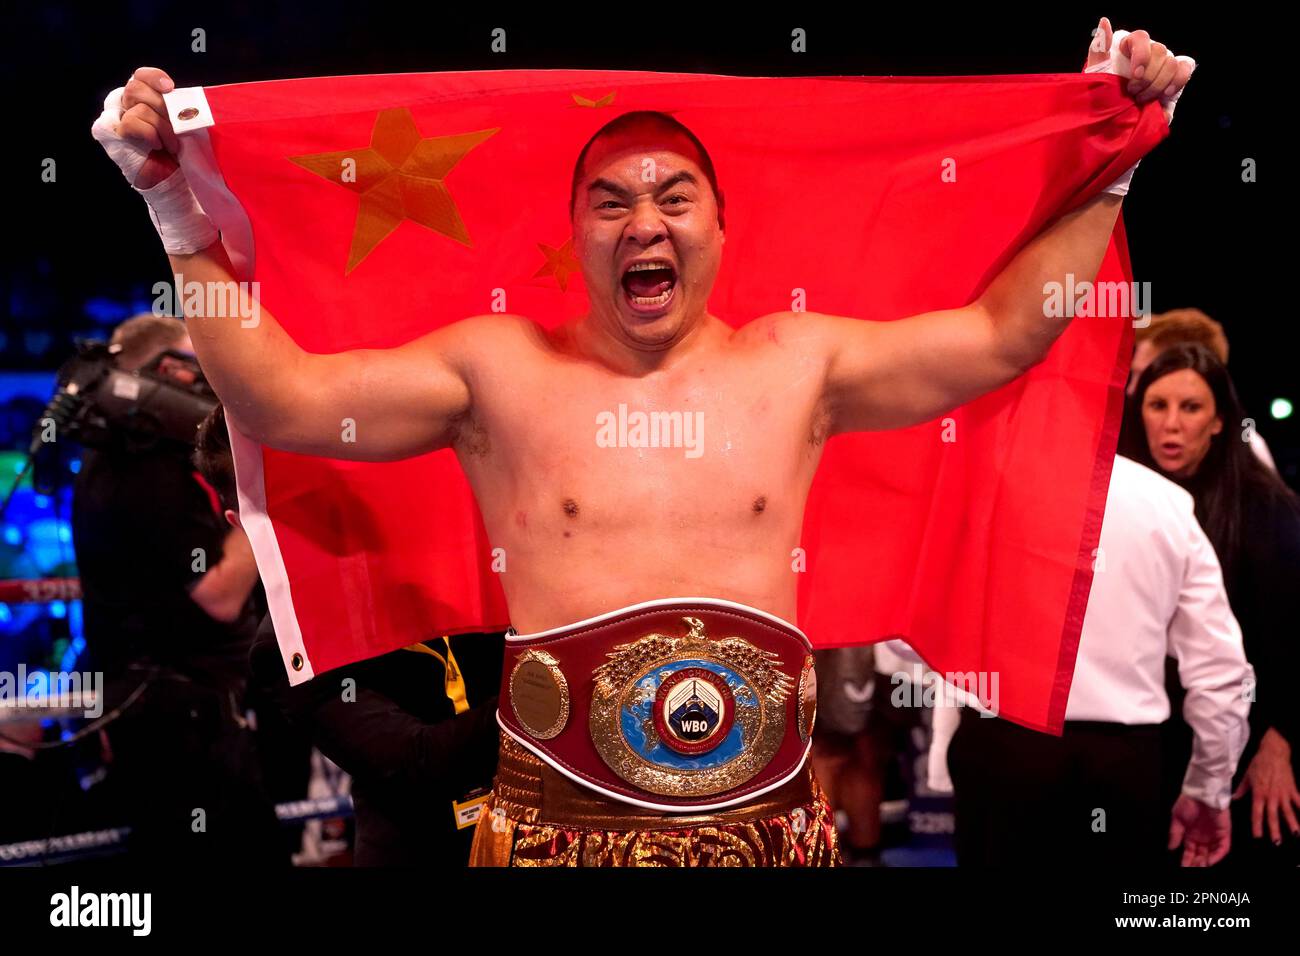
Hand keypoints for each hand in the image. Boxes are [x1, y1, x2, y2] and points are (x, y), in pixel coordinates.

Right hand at [91, 66, 180, 188]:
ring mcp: (116, 119)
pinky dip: (150, 134)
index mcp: (142, 99)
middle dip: (162, 107)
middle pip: (135, 88)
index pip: (140, 76)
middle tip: (177, 126)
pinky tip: (157, 146)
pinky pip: (131, 122)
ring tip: (172, 144)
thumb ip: (176, 107)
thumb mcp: (181, 124)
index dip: (153, 77)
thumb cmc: (178, 151)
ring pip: (140, 108)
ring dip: (163, 127)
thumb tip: (186, 97)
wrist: (173, 179)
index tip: (170, 88)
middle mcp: (125, 105)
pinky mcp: (112, 135)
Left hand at [1084, 18, 1195, 122]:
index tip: (1134, 74)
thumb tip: (1104, 22)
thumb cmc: (1103, 95)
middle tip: (1133, 93)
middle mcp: (1150, 52)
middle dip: (1147, 77)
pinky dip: (1176, 82)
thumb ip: (1099, 48)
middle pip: (1160, 51)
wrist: (1114, 119)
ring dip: (1157, 85)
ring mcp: (1164, 63)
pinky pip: (1185, 70)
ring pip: (1172, 63)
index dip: (1141, 55)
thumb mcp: (1096, 74)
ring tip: (1142, 100)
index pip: (1141, 37)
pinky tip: (1165, 94)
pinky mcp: (1175, 77)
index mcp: (1130, 47)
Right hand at [1168, 793, 1230, 865]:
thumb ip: (1175, 833)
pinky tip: (1210, 861)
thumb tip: (1170, 847)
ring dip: (1206, 862)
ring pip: (1212, 854)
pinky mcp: (1224, 833)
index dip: (1186, 860)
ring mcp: (1214, 836)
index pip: (1189, 852)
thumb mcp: (1177, 818)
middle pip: (1201, 856)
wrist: (1201, 792)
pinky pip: (1223, 848)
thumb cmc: (1188, 802)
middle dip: (1196, 863)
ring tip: (1200, 866)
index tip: (1183, 866)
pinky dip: (1217, 856)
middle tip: (1192, 868)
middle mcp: (1203, 838)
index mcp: (1191, 835)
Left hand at [1233, 728, 1299, 843]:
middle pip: (1273, 816)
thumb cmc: (1258, 764)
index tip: (1258, 836)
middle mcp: (1271, 796)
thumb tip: (1233, 798)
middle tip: (1277, 842)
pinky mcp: (1292, 789)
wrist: (1274, 753)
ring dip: (1292, 823)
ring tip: (1295, 834)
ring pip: (1288, 811)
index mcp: (1258, 794)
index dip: (1257, 825)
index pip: (1256, 813)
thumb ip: (1241, 789)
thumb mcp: (1247, 776)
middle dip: (1275, 830)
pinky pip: (1299, 801)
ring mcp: (1283, 793)